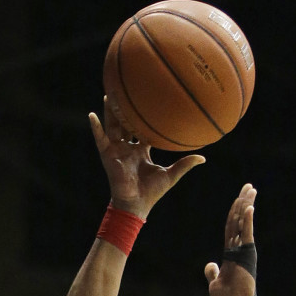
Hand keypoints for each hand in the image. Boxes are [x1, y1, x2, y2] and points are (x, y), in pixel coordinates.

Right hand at [89, 98, 204, 218]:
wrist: (137, 204)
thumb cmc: (152, 192)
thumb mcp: (171, 174)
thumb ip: (185, 164)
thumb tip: (203, 158)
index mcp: (141, 151)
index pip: (141, 130)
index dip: (144, 118)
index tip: (148, 102)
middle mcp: (127, 148)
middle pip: (126, 124)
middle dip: (126, 110)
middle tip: (128, 91)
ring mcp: (116, 150)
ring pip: (113, 126)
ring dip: (111, 112)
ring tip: (110, 94)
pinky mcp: (108, 155)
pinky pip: (100, 138)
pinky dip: (96, 127)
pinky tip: (92, 114)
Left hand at [205, 183, 256, 295]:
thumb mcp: (215, 282)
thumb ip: (213, 272)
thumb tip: (210, 265)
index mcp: (232, 252)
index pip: (232, 227)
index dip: (235, 212)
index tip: (239, 198)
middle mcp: (240, 248)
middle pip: (239, 220)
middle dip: (244, 202)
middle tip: (249, 186)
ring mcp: (244, 250)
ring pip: (243, 223)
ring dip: (246, 205)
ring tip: (250, 190)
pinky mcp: (247, 255)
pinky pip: (246, 234)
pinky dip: (247, 221)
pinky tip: (248, 207)